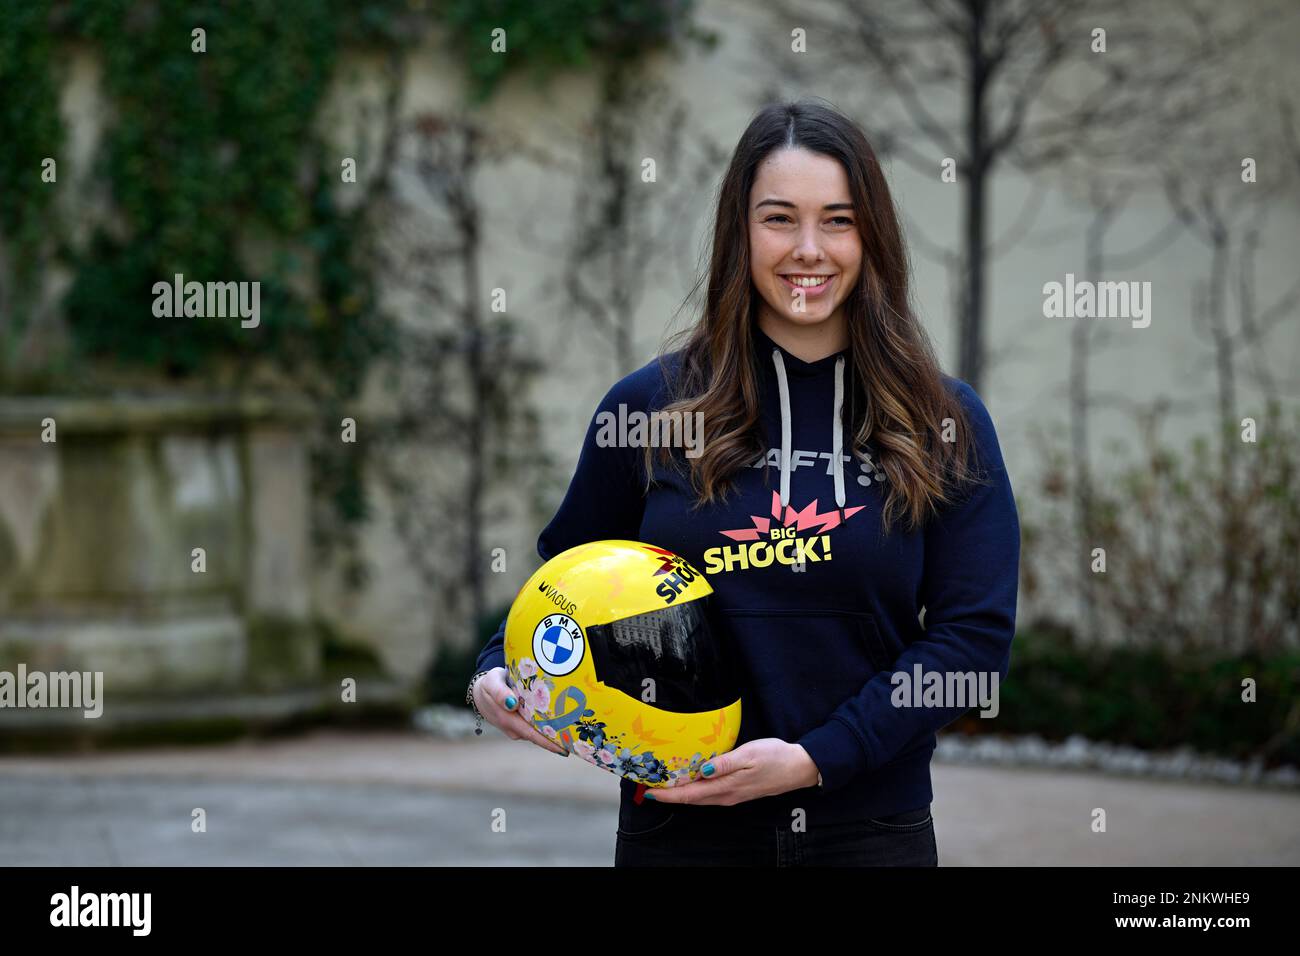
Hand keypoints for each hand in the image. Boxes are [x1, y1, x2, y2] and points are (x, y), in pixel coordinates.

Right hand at [472, 667, 566, 755]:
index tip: (565, 747)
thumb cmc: (489, 684)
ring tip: (574, 734)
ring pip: (537, 734)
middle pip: (538, 738)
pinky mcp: (520, 726)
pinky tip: (561, 725)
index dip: (548, 742)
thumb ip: (500, 692)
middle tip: (578, 742)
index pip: (532, 734)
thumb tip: (512, 704)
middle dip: (557, 741)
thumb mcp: (492, 683)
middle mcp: (513, 729)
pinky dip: (547, 727)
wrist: (481, 691)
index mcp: (507, 720)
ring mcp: (517, 729)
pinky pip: (535, 729)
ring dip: (553, 735)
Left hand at [645, 739, 819, 805]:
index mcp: (726, 787)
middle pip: (691, 799)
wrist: (800, 767)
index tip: (648, 790)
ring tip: (663, 784)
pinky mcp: (737, 790)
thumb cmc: (776, 757)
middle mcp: (726, 795)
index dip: (668, 794)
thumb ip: (725, 763)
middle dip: (669, 794)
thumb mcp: (750, 755)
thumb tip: (702, 771)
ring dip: (680, 793)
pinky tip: (690, 781)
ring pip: (699, 797)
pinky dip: (694, 789)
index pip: (690, 794)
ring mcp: (732, 794)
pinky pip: (709, 793)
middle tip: (648, 786)